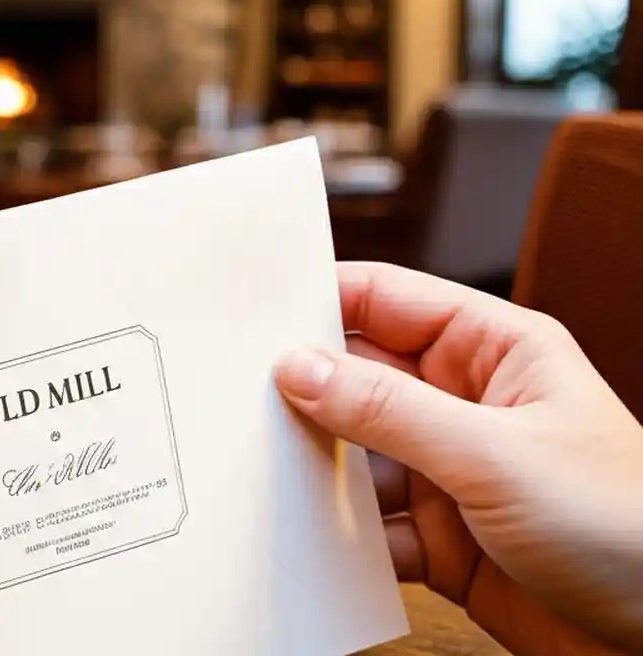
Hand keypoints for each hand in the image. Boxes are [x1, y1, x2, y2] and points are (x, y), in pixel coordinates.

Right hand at [274, 262, 642, 654]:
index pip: (390, 301)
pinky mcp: (441, 538)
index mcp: (497, 352)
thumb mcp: (497, 453)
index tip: (252, 314)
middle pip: (360, 378)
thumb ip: (389, 409)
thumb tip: (300, 368)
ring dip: (315, 468)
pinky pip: (368, 524)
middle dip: (304, 389)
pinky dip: (338, 534)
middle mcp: (467, 404)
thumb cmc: (629, 525)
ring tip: (263, 470)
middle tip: (235, 397)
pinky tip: (312, 537)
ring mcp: (450, 472)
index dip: (322, 300)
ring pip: (355, 454)